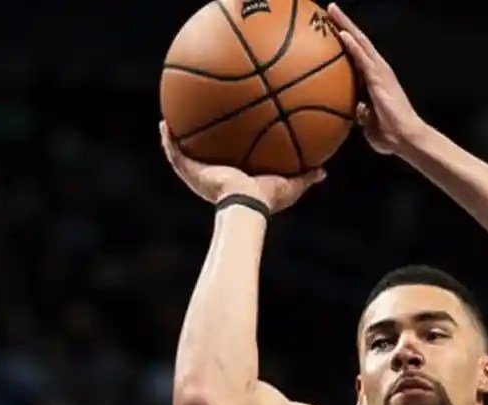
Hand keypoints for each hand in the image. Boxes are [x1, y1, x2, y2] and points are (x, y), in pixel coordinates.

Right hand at [159, 121, 325, 212]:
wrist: (246, 203)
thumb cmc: (267, 199)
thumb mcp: (291, 184)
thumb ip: (306, 175)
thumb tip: (324, 171)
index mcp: (234, 180)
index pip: (228, 162)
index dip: (225, 150)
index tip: (225, 135)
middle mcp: (214, 177)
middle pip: (203, 156)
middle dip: (199, 140)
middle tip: (195, 122)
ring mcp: (198, 176)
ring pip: (182, 153)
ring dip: (176, 137)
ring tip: (169, 118)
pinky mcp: (190, 172)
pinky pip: (174, 152)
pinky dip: (168, 139)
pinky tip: (163, 122)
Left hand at [327, 3, 427, 156]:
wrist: (406, 138)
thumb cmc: (389, 134)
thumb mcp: (368, 123)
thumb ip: (362, 114)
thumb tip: (356, 109)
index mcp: (374, 79)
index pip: (358, 54)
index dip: (346, 40)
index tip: (331, 27)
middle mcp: (378, 70)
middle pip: (359, 41)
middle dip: (344, 24)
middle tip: (330, 8)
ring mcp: (380, 72)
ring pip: (360, 42)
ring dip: (346, 25)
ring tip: (332, 9)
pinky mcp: (379, 78)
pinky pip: (362, 57)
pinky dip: (352, 44)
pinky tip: (341, 32)